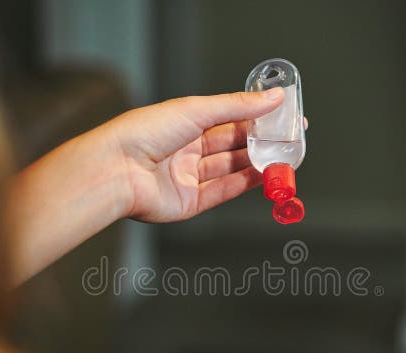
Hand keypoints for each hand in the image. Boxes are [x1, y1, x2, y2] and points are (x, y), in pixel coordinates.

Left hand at [9, 88, 291, 282]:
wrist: (117, 171)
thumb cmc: (144, 133)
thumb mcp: (197, 110)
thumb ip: (238, 106)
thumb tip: (274, 97)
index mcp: (184, 123)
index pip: (229, 119)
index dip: (257, 118)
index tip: (284, 117)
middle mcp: (186, 150)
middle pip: (232, 146)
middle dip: (260, 142)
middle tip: (288, 139)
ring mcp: (188, 177)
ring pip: (230, 169)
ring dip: (257, 163)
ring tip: (282, 158)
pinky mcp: (189, 202)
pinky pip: (222, 191)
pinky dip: (244, 184)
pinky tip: (264, 175)